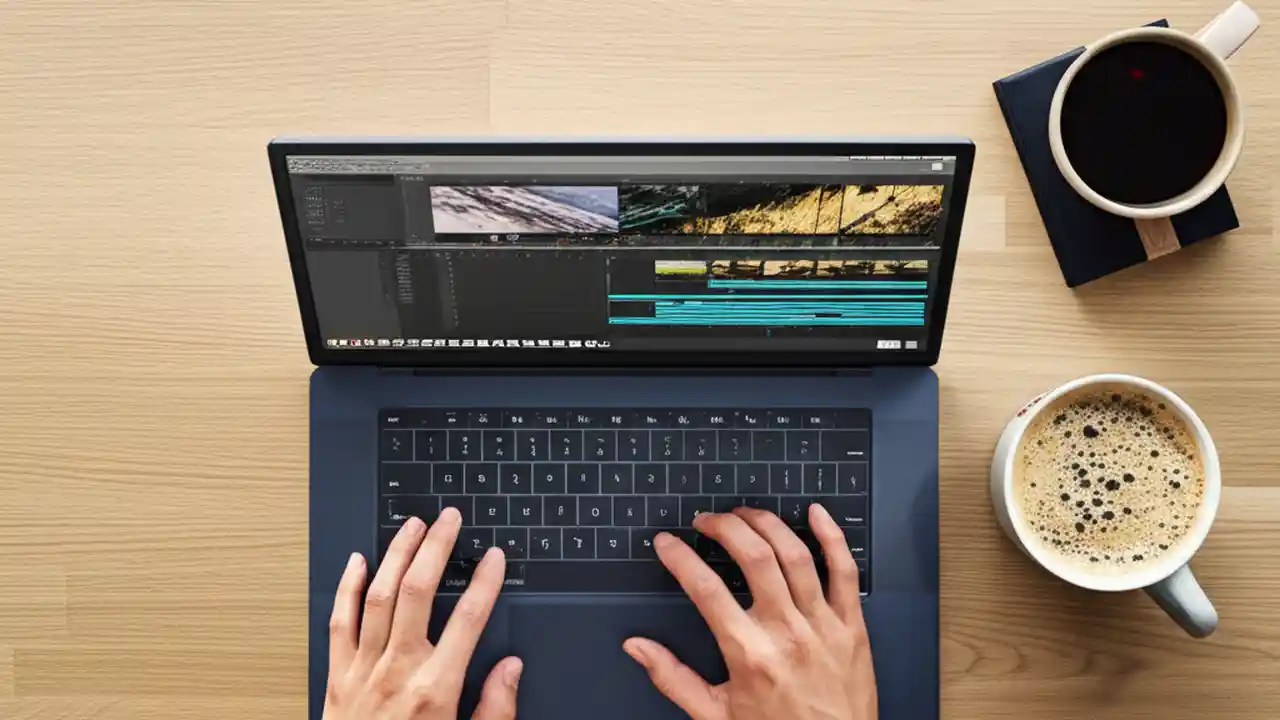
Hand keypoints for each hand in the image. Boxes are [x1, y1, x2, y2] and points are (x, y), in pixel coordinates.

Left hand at [323, 509, 520, 719]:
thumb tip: (511, 669)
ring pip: (378, 596)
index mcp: (435, 690)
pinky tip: (358, 562)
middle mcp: (397, 672)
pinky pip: (339, 622)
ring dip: (396, 554)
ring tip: (412, 525)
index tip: (495, 559)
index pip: (468, 619)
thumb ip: (495, 710)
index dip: (485, 582)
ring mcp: (363, 672)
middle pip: (417, 592)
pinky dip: (348, 588)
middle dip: (436, 548)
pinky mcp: (337, 678)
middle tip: (449, 519)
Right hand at [623, 504, 875, 719]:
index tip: (667, 543)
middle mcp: (786, 633)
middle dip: (724, 527)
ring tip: (745, 514)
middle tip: (705, 521)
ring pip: (795, 555)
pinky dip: (833, 537)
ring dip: (767, 523)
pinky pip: (845, 571)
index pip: (706, 589)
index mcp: (749, 654)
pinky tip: (817, 513)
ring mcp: (823, 625)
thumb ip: (673, 678)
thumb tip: (637, 647)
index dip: (681, 558)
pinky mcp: (852, 626)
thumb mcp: (715, 715)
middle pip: (754, 557)